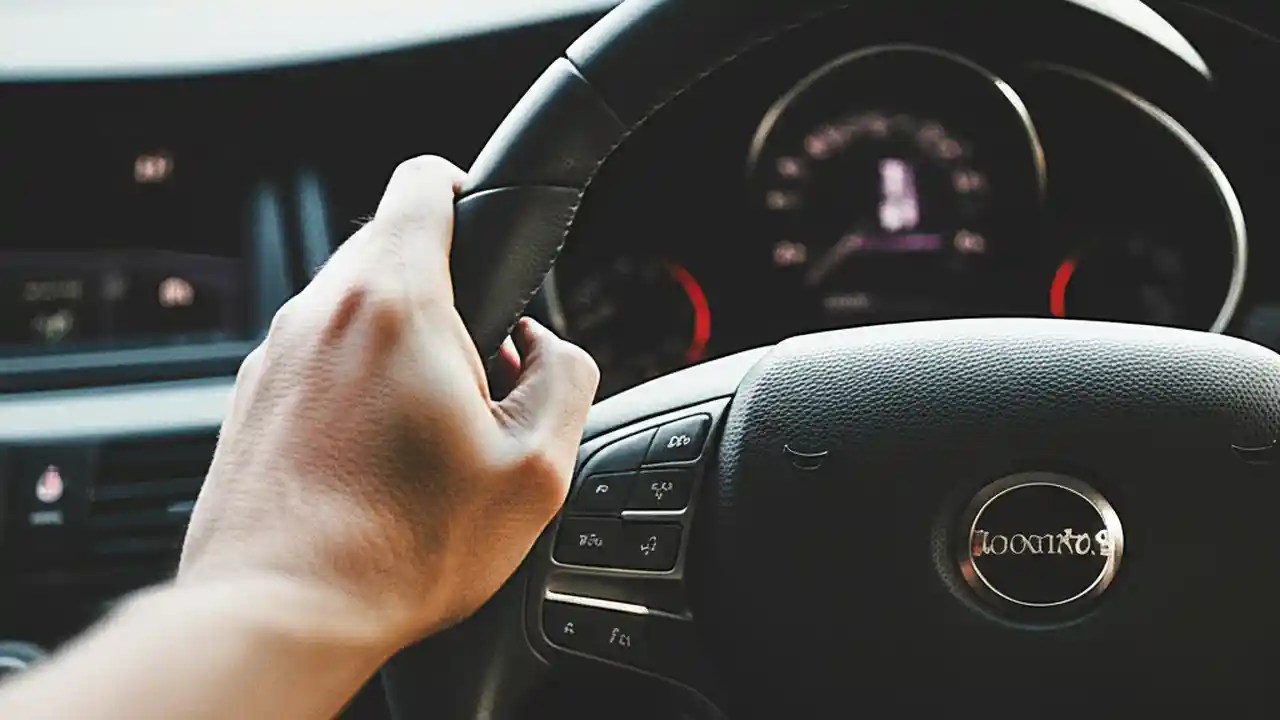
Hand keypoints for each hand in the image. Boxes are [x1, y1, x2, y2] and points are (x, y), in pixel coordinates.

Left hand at [178, 156, 599, 652]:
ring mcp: (274, 356)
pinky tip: (376, 458)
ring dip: (399, 344)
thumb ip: (567, 379)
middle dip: (444, 293)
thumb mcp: (535, 469)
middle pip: (391, 250)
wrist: (280, 613)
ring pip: (352, 309)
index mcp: (393, 304)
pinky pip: (318, 360)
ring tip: (426, 431)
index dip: (467, 189)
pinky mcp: (249, 401)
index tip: (488, 227)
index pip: (423, 183)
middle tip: (477, 375)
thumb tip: (548, 350)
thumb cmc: (399, 549)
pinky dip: (355, 385)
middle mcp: (319, 313)